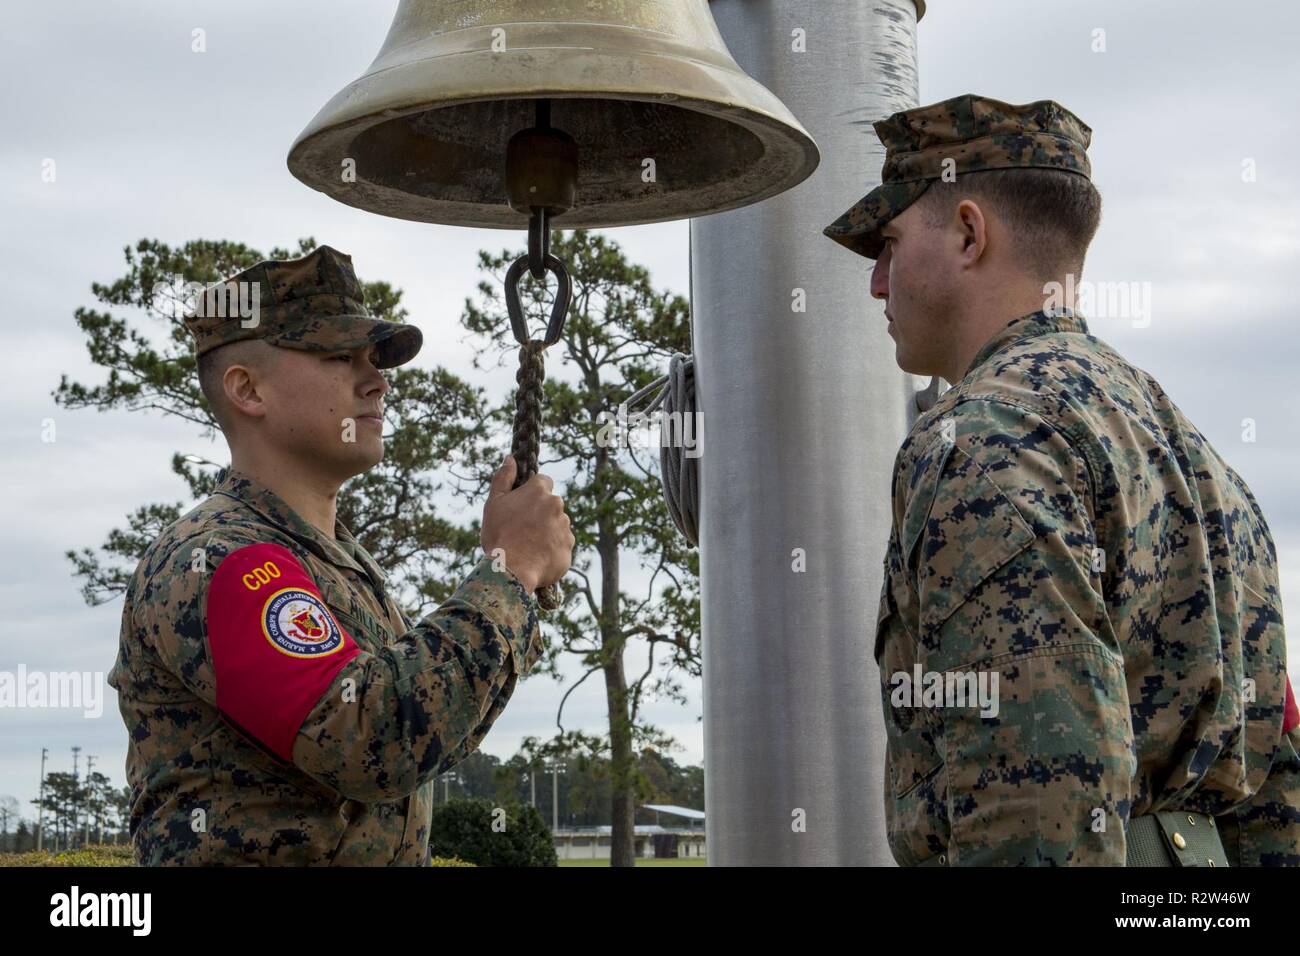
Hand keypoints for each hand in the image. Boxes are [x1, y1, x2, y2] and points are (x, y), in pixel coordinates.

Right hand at [480, 456, 573, 592]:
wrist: (511, 570)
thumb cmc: (499, 535)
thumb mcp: (494, 503)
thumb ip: (503, 478)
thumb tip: (510, 458)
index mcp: (540, 491)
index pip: (543, 481)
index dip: (532, 491)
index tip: (522, 504)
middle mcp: (557, 505)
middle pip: (551, 504)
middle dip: (540, 512)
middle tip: (521, 528)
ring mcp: (565, 527)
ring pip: (557, 525)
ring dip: (546, 531)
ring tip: (527, 545)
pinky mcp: (569, 548)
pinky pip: (561, 545)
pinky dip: (551, 549)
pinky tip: (536, 557)